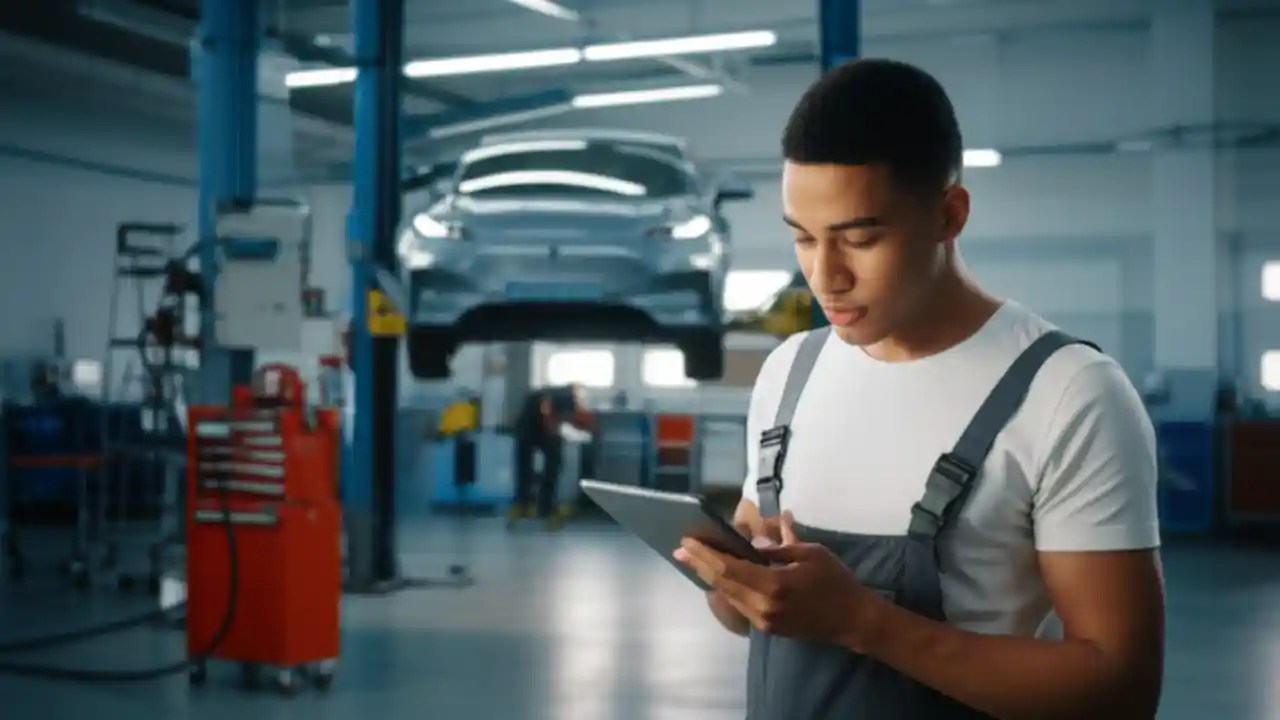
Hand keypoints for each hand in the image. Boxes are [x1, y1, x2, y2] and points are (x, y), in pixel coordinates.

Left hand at [675, 511, 881, 648]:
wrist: (853, 619)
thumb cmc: (835, 580)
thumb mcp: (810, 553)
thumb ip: (778, 546)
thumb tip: (751, 541)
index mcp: (774, 585)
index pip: (728, 569)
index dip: (705, 554)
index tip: (687, 541)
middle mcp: (762, 607)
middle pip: (721, 583)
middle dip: (699, 565)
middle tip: (680, 549)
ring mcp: (763, 621)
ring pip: (728, 595)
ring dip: (709, 577)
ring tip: (693, 560)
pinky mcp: (767, 627)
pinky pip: (739, 604)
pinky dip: (726, 588)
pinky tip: (718, 576)